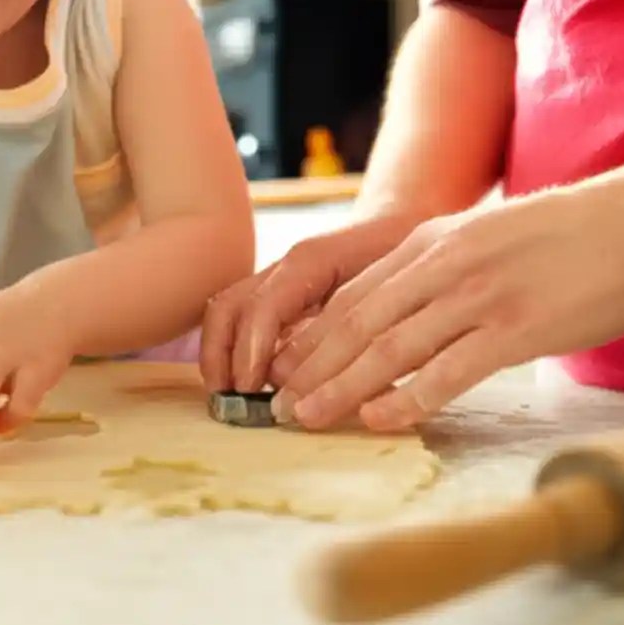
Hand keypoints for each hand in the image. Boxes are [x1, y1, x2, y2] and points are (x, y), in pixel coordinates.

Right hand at [200, 213, 420, 393]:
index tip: (250, 389)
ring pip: (226, 312)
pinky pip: (239, 318)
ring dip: (220, 356)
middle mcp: (284, 267)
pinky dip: (233, 351)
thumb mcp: (398, 292)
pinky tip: (246, 383)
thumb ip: (360, 334)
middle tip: (228, 399)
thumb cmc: (404, 259)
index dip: (251, 351)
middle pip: (229, 308)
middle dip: (219, 356)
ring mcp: (275, 278)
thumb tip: (318, 385)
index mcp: (312, 260)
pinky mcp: (275, 294)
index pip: (263, 306)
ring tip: (230, 396)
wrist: (400, 225)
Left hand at [271, 193, 623, 430]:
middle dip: (311, 368)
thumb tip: (395, 314)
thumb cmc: (565, 237)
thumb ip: (436, 269)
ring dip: (341, 388)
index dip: (311, 338)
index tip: (283, 372)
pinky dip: (408, 397)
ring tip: (306, 418)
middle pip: (356, 323)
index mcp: (430, 242)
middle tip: (279, 406)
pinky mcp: (517, 327)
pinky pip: (448, 370)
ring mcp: (478, 295)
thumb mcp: (483, 237)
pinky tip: (378, 419)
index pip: (351, 296)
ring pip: (390, 348)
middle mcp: (443, 265)